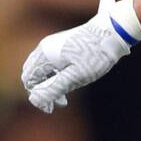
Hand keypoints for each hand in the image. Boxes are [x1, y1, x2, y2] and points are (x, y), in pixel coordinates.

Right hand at [21, 0, 140, 113]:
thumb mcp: (75, 77)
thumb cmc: (94, 56)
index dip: (37, 97)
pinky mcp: (60, 45)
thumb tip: (34, 100)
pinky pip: (49, 63)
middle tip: (60, 103)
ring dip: (48, 84)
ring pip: (40, 69)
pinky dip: (53, 75)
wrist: (111, 32)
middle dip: (41, 90)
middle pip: (31, 74)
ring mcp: (51, 44)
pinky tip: (68, 82)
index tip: (52, 109)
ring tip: (65, 96)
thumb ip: (53, 88)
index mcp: (44, 56)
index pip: (29, 80)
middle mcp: (44, 48)